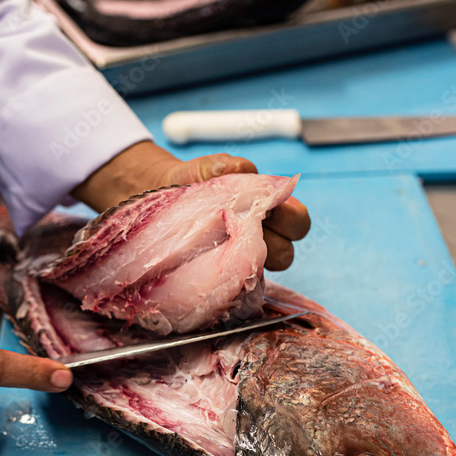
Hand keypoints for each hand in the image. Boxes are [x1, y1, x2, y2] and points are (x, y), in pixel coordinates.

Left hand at [72, 141, 310, 269]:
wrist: (157, 197)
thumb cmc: (192, 182)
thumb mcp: (208, 169)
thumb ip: (228, 167)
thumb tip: (245, 171)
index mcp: (269, 210)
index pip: (299, 223)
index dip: (290, 220)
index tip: (267, 212)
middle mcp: (260, 239)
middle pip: (286, 254)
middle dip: (269, 245)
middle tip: (240, 232)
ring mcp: (239, 260)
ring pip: (259, 272)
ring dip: (243, 263)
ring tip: (218, 249)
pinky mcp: (219, 277)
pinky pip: (231, 288)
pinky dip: (222, 279)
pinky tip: (203, 267)